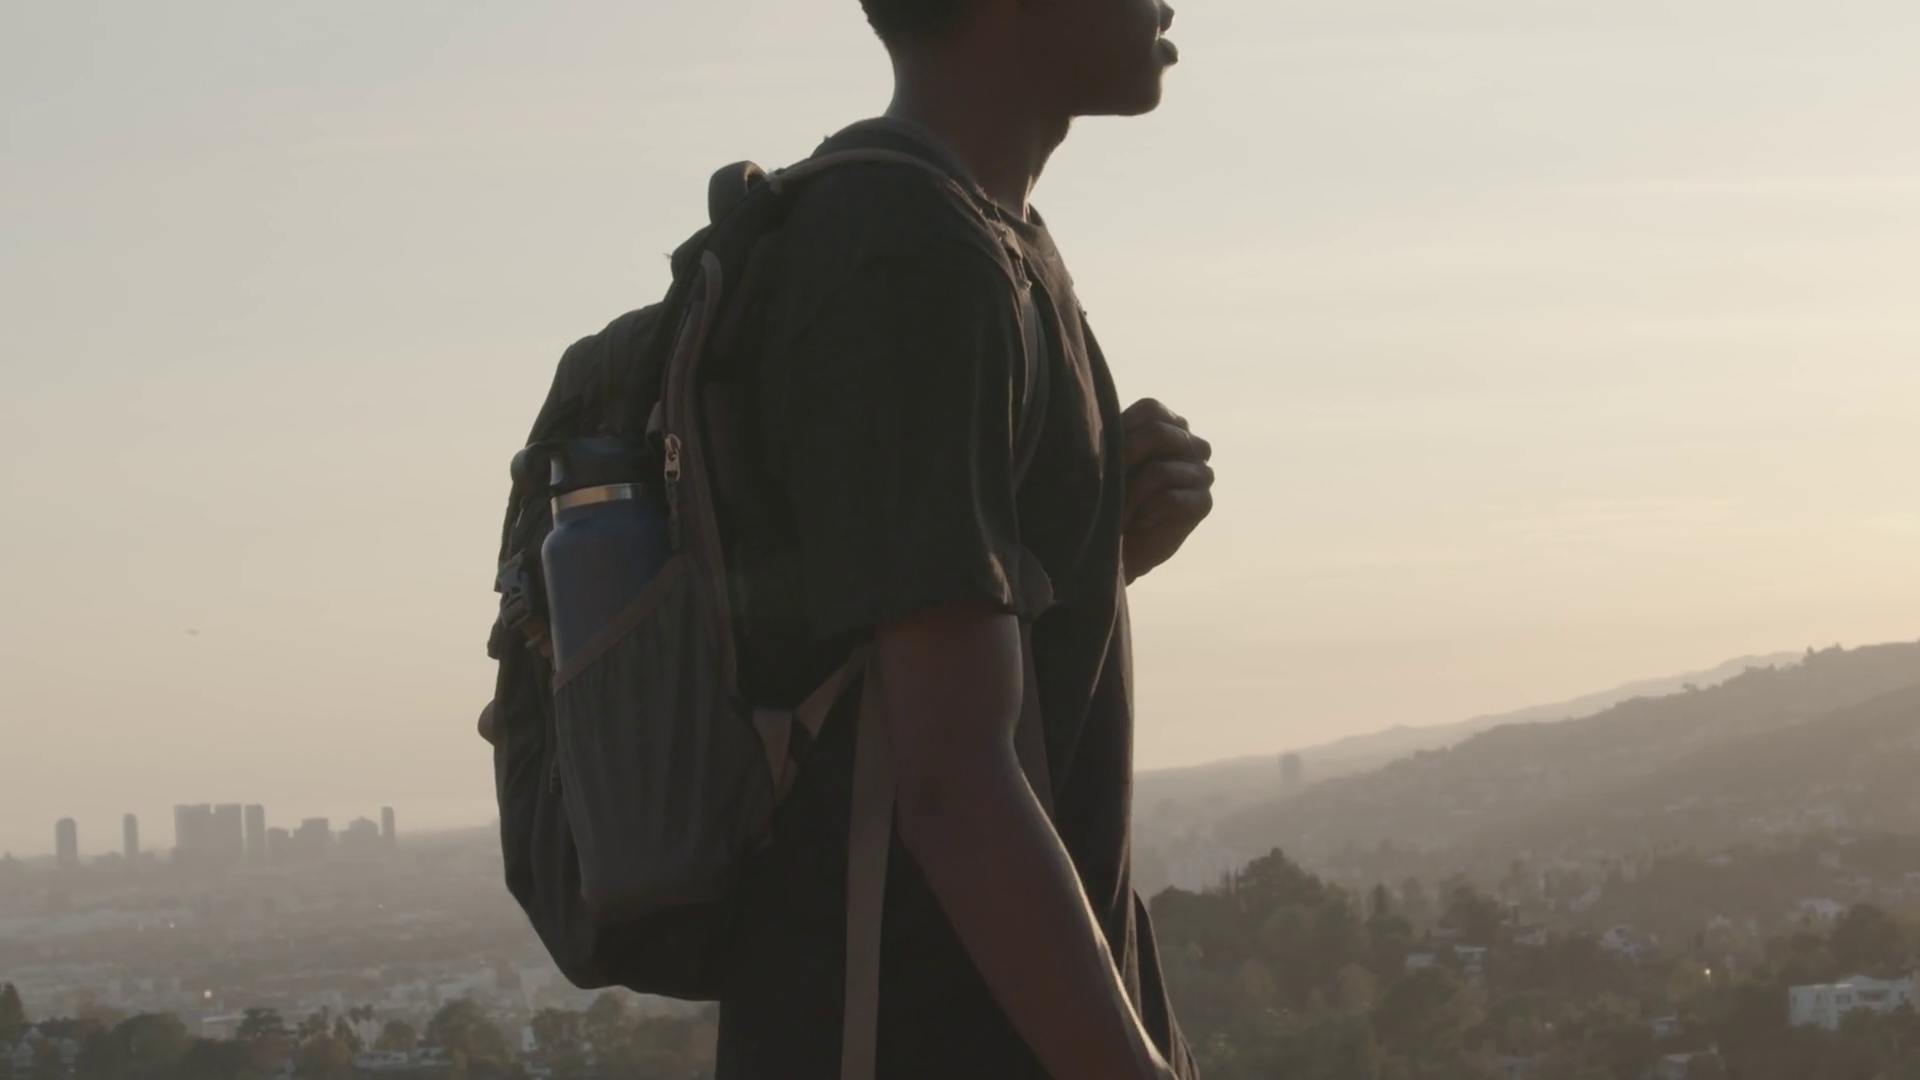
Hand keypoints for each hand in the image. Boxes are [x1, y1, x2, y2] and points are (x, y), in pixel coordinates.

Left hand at [1121, 398, 1213, 582]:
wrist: (1118, 545)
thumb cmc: (1108, 497)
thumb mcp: (1107, 460)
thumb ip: (1114, 436)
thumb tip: (1104, 418)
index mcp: (1170, 425)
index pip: (1151, 409)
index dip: (1123, 428)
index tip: (1100, 452)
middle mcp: (1192, 444)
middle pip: (1158, 434)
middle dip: (1124, 459)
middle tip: (1105, 484)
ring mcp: (1202, 473)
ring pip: (1161, 471)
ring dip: (1131, 494)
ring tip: (1120, 512)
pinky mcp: (1204, 502)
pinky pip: (1171, 498)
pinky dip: (1146, 512)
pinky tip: (1140, 522)